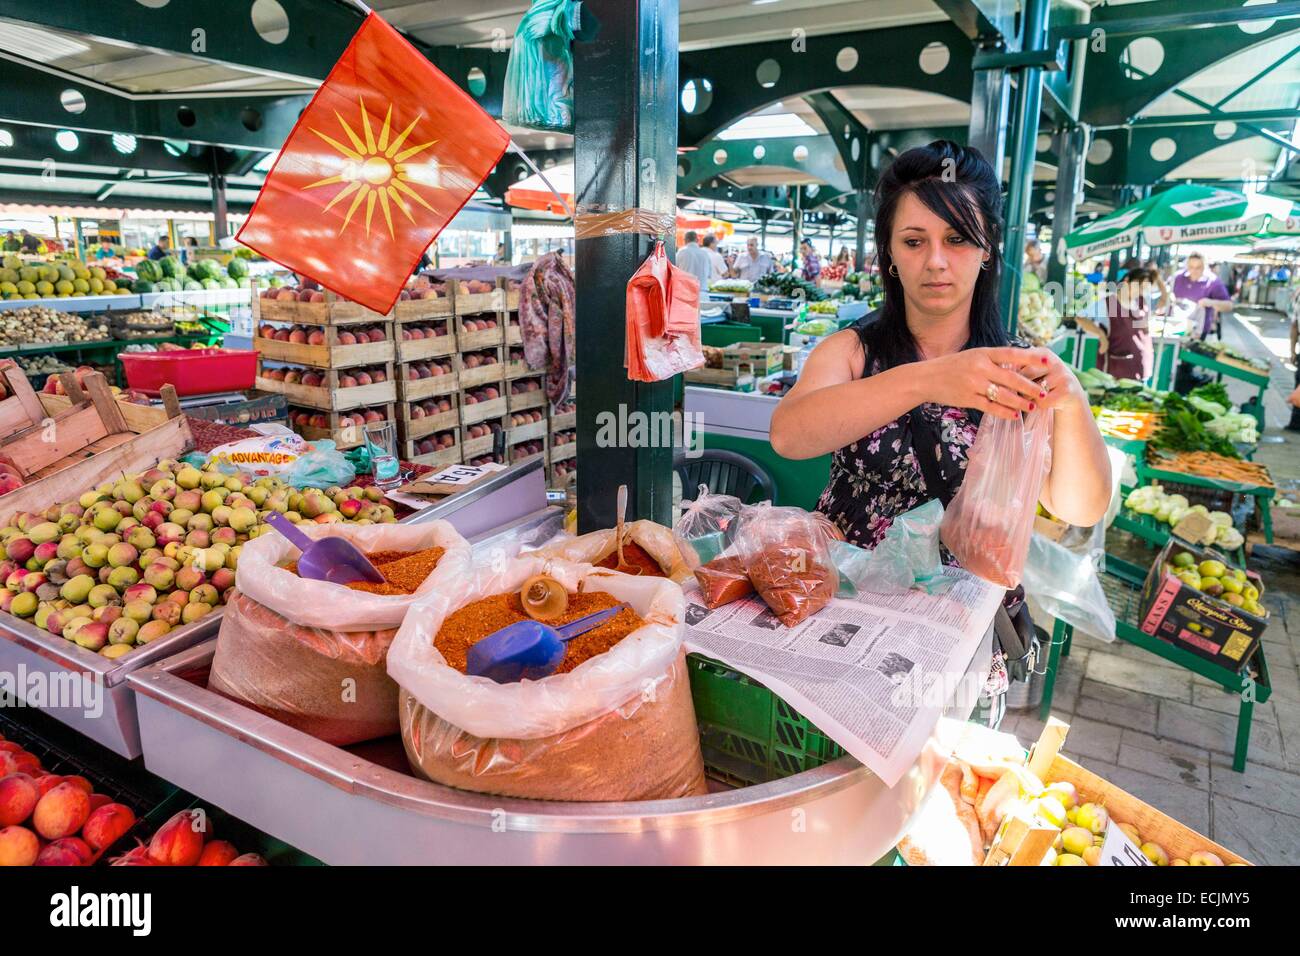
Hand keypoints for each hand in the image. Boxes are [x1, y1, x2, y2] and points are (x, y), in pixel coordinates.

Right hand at [922, 347, 1045, 420]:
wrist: (926, 378)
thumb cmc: (951, 367)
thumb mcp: (971, 356)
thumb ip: (992, 361)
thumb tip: (1016, 367)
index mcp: (982, 353)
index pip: (1011, 354)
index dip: (1031, 357)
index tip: (1048, 360)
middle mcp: (980, 367)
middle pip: (1011, 378)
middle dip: (1030, 386)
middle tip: (1043, 392)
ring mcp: (973, 384)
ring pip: (1003, 395)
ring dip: (1020, 402)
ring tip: (1032, 407)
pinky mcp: (967, 398)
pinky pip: (991, 407)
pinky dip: (1004, 412)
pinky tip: (1014, 416)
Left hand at [1004, 347, 1087, 413]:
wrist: (1070, 394)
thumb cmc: (1044, 381)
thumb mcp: (1033, 369)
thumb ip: (1018, 367)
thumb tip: (996, 375)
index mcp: (1043, 353)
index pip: (1020, 357)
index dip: (1006, 369)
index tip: (996, 377)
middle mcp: (1054, 361)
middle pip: (1025, 375)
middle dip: (1016, 386)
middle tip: (1012, 391)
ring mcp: (1062, 375)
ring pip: (1033, 390)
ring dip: (1026, 398)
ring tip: (1027, 398)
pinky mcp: (1066, 390)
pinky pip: (1042, 401)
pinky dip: (1036, 406)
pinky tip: (1038, 404)